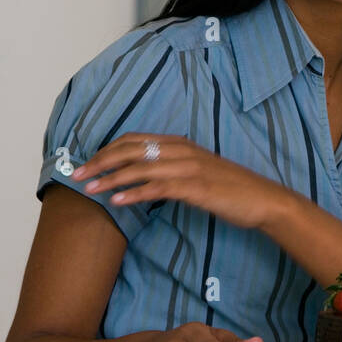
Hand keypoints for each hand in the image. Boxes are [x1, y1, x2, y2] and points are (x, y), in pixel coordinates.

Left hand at [72, 133, 289, 231]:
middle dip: (101, 161)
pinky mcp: (195, 187)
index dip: (107, 150)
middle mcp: (182, 150)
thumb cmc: (231, 189)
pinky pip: (158, 188)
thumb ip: (172, 170)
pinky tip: (118, 202)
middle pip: (131, 149)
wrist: (263, 199)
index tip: (87, 163)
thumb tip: (143, 177)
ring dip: (111, 179)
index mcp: (180, 144)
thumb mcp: (199, 172)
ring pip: (140, 168)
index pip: (134, 139)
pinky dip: (135, 193)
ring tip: (89, 189)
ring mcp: (189, 167)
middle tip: (78, 175)